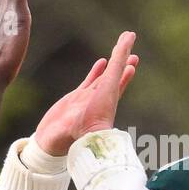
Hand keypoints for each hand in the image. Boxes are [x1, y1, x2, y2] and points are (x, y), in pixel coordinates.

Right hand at [33, 32, 138, 155]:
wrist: (54, 142)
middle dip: (124, 61)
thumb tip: (128, 47)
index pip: (120, 74)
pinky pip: (89, 82)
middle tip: (132, 49)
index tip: (133, 52)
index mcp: (108, 98)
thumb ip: (114, 74)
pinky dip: (96, 72)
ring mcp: (88, 98)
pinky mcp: (76, 100)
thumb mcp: (99, 98)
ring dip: (112, 65)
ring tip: (119, 52)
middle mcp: (100, 97)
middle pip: (116, 75)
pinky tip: (101, 63)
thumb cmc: (78, 127)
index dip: (126, 62)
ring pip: (104, 77)